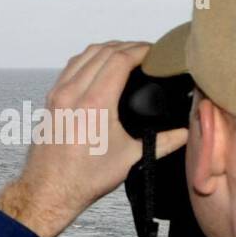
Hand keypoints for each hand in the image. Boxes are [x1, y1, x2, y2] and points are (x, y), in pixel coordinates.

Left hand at [0, 42, 188, 236]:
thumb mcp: (129, 159)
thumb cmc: (85, 178)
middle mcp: (73, 92)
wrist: (49, 190)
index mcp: (95, 104)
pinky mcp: (51, 99)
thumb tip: (186, 133)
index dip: (140, 49)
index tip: (155, 51)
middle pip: (102, 51)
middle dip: (126, 46)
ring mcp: (59, 93)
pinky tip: (100, 66)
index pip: (119, 59)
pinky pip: (71, 66)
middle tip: (145, 52)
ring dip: (106, 49)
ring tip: (126, 54)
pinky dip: (88, 58)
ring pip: (84, 55)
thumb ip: (162, 143)